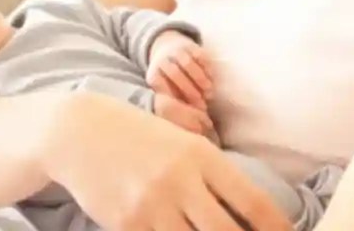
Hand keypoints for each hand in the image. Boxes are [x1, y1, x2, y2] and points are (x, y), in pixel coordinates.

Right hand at [44, 93, 292, 230]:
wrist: (77, 132)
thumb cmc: (136, 135)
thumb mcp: (179, 140)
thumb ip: (210, 171)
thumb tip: (247, 211)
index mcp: (200, 155)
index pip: (253, 202)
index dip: (277, 228)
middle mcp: (180, 181)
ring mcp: (152, 205)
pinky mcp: (127, 224)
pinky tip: (175, 230)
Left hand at [148, 30, 214, 107]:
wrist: (167, 48)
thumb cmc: (167, 78)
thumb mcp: (164, 90)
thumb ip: (171, 102)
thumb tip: (185, 122)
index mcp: (153, 74)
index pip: (162, 86)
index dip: (176, 99)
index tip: (188, 111)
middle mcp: (163, 60)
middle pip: (175, 74)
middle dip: (190, 91)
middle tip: (202, 106)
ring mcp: (176, 51)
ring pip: (188, 64)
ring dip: (200, 80)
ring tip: (209, 94)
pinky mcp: (190, 45)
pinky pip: (199, 56)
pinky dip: (207, 69)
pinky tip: (212, 80)